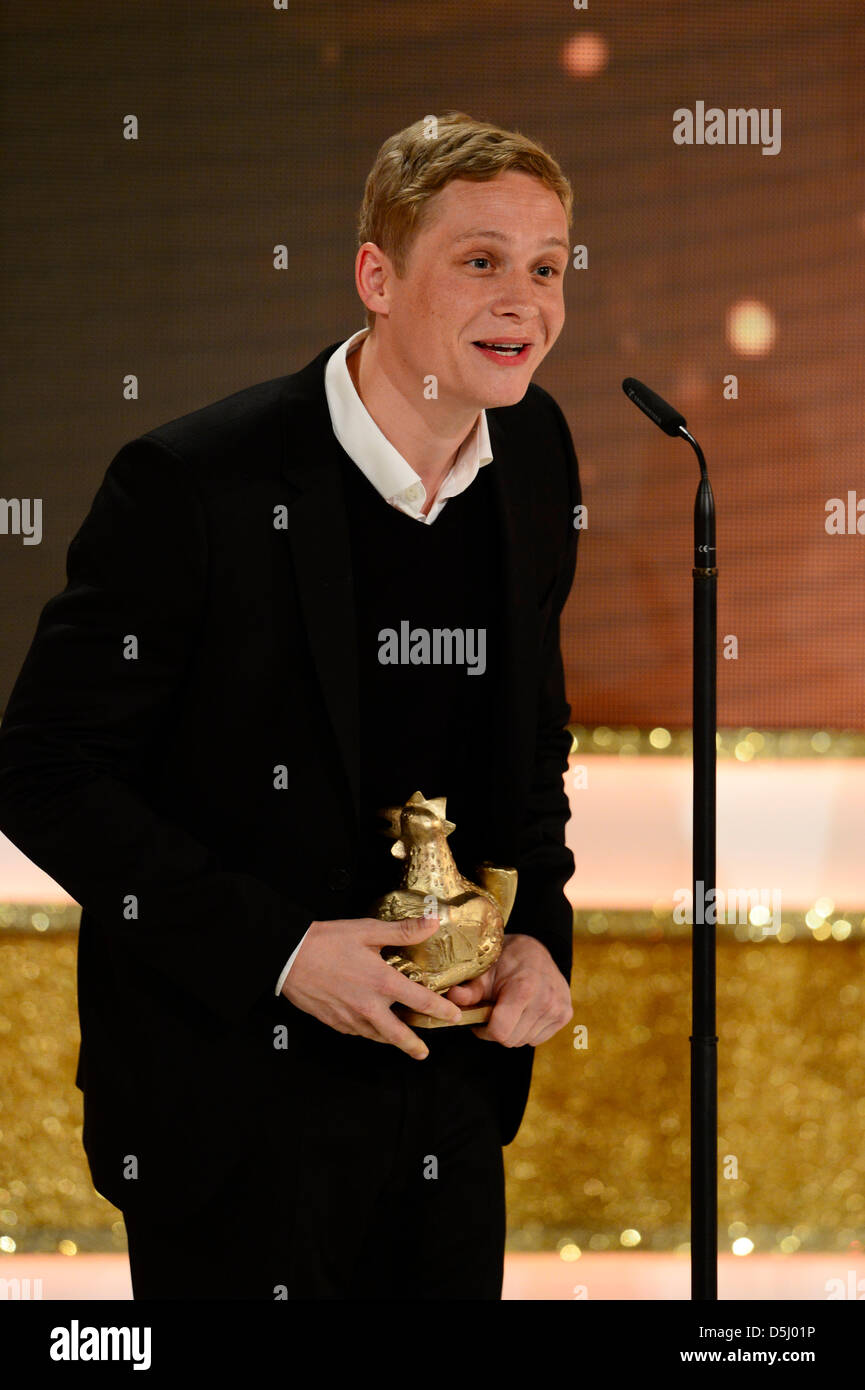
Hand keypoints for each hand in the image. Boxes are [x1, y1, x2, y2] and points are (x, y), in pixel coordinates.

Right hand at [280, 914, 462, 1059]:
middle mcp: (369, 1006)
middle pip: (398, 1035)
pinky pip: (356, 1032)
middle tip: (423, 1052)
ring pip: (376, 1036)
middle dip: (414, 1045)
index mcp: (382, 982)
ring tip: (398, 1039)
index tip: (453, 1016)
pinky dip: (367, 1031)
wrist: (287, 957)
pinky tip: (369, 1025)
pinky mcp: (334, 1022)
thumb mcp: (367, 930)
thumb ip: (402, 931)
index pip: (421, 1001)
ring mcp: (350, 1018)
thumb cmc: (326, 941)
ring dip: (390, 1039)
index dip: (441, 1010)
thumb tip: (432, 924)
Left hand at [444, 933, 571, 1046]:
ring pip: (525, 1041)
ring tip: (510, 1009)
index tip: (482, 1018)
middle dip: (498, 1030)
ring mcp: (559, 1008)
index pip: (500, 1033)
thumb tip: (452, 999)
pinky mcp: (566, 1014)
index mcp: (524, 989)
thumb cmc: (506, 960)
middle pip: (511, 1040)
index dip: (485, 1030)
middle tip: (494, 1012)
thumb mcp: (484, 972)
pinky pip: (539, 1038)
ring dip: (514, 1030)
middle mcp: (546, 1001)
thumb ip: (469, 990)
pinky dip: (528, 1030)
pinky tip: (525, 1011)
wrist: (535, 950)